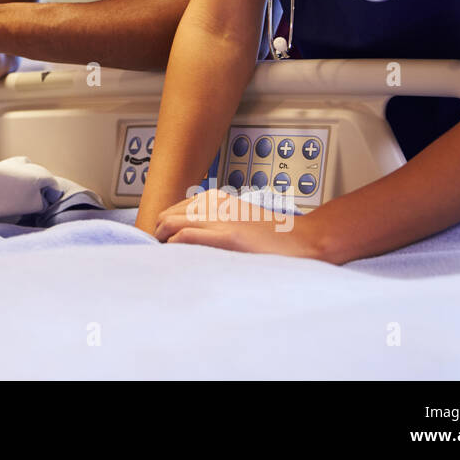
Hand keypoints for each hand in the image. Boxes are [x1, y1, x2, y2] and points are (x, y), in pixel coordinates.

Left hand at [149, 189, 327, 260]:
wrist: (302, 241)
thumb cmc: (271, 236)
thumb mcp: (236, 219)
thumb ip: (212, 222)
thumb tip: (184, 236)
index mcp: (215, 198)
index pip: (172, 211)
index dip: (163, 230)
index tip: (163, 245)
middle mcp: (213, 204)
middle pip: (165, 216)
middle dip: (157, 236)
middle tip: (161, 256)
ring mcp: (219, 219)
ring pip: (169, 224)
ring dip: (162, 242)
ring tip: (167, 261)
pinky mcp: (227, 235)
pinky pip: (185, 237)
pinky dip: (174, 247)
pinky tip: (178, 260)